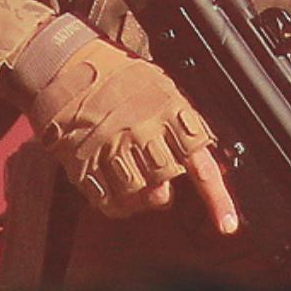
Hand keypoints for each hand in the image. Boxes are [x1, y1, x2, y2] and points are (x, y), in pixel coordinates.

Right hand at [13, 23, 238, 235]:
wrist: (64, 65)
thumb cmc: (118, 75)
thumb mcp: (162, 86)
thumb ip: (183, 122)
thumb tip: (203, 153)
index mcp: (169, 110)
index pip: (202, 164)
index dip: (217, 198)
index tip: (227, 225)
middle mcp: (143, 130)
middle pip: (168, 179)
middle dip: (167, 183)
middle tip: (158, 174)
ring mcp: (111, 147)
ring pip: (140, 194)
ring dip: (142, 195)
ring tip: (134, 177)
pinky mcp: (84, 163)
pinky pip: (109, 202)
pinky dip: (118, 204)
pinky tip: (115, 188)